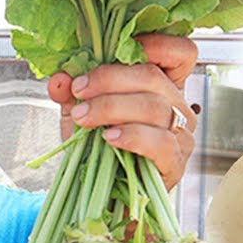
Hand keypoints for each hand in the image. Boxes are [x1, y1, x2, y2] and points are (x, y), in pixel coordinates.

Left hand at [48, 34, 198, 189]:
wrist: (106, 199)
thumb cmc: (100, 153)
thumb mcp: (80, 115)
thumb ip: (71, 93)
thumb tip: (61, 78)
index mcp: (162, 86)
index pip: (180, 52)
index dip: (156, 43)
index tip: (115, 49)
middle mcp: (178, 106)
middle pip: (154, 77)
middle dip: (109, 79)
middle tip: (80, 91)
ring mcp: (181, 135)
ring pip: (155, 107)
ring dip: (112, 107)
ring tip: (84, 118)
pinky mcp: (176, 163)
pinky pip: (161, 142)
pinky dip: (132, 136)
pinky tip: (109, 139)